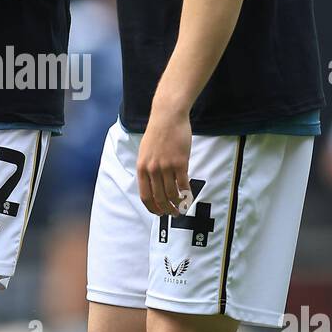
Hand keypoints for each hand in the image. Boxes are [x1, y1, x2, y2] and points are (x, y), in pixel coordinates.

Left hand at [137, 101, 192, 215]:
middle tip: (173, 214)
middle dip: (167, 209)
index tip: (159, 213)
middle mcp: (152, 169)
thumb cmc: (157, 132)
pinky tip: (189, 196)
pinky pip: (183, 184)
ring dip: (177, 204)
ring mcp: (166, 166)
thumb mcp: (145, 152)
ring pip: (172, 193)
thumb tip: (152, 184)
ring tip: (182, 207)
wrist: (168, 117)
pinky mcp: (180, 162)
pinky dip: (187, 193)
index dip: (152, 208)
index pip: (145, 195)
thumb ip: (147, 168)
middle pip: (159, 197)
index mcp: (142, 167)